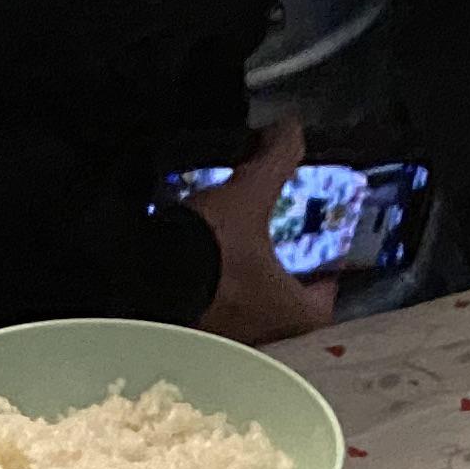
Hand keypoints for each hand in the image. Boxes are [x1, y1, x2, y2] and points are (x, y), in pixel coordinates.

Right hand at [188, 123, 339, 344]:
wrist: (144, 279)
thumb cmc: (212, 249)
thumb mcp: (249, 195)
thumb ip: (276, 161)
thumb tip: (291, 129)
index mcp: (294, 312)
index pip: (324, 300)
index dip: (324, 276)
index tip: (317, 254)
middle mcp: (267, 335)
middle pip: (286, 306)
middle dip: (281, 277)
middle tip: (274, 245)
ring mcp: (229, 339)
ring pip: (250, 310)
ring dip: (245, 284)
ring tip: (234, 248)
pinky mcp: (194, 333)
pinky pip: (215, 311)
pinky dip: (213, 289)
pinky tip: (199, 261)